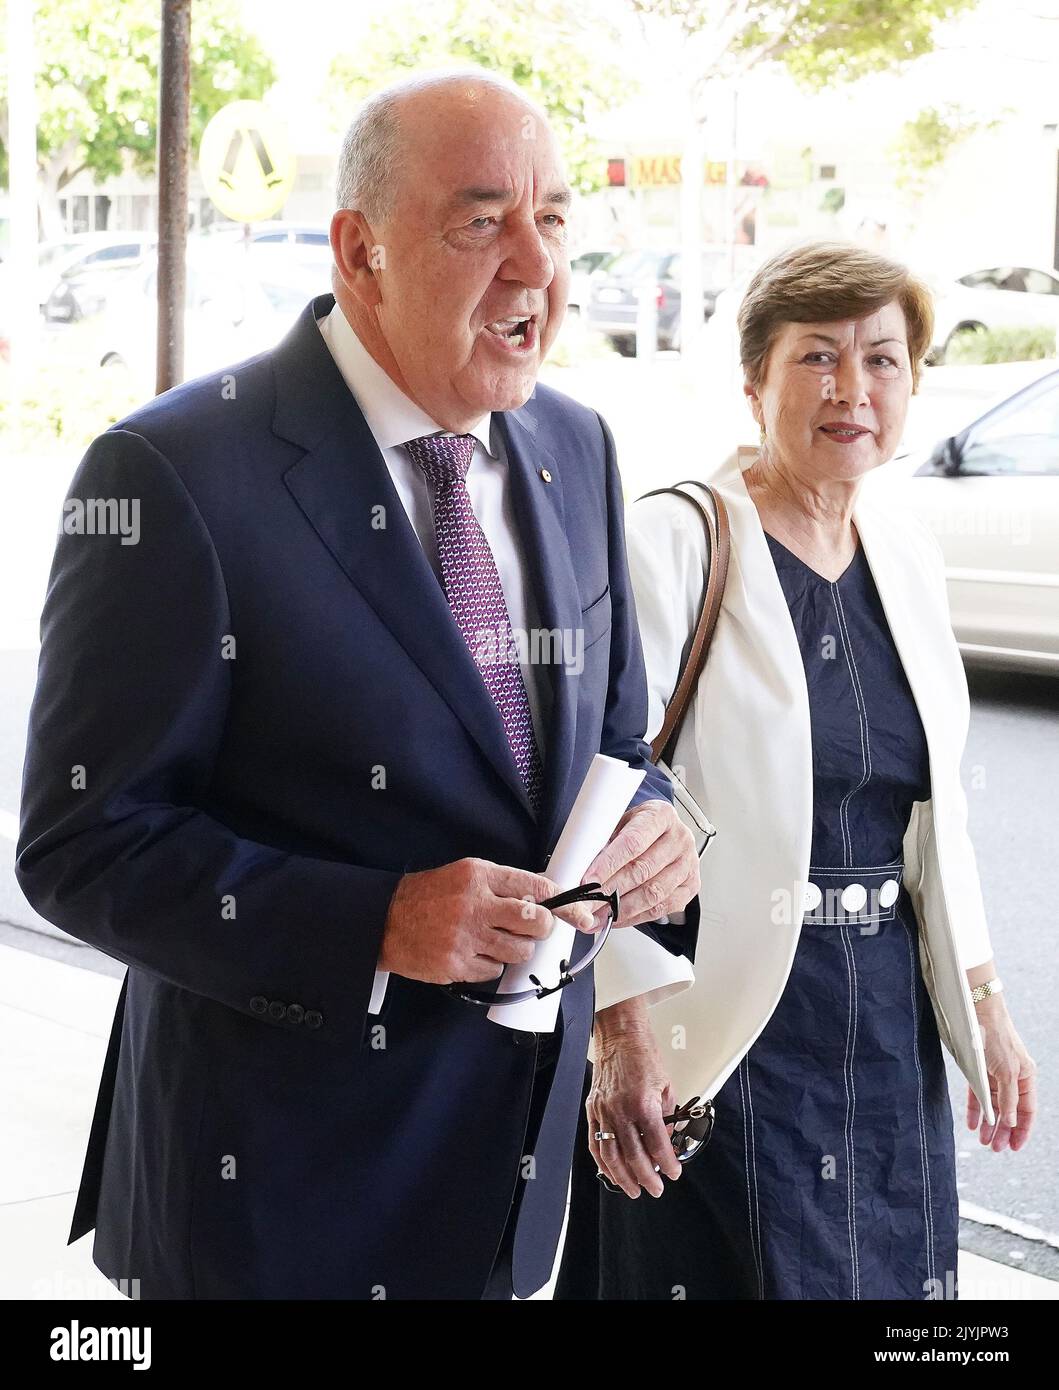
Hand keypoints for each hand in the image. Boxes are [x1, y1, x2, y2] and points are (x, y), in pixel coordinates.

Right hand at [378, 857, 597, 984]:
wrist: (385, 921)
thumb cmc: (431, 896)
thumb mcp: (465, 875)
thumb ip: (503, 884)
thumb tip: (546, 899)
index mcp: (479, 876)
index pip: (535, 887)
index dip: (563, 903)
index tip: (580, 916)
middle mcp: (474, 905)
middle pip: (536, 922)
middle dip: (543, 928)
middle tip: (534, 929)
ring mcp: (465, 938)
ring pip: (520, 952)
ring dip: (517, 950)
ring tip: (496, 940)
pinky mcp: (456, 965)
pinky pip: (495, 971)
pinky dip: (491, 965)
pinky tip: (472, 952)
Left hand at [581, 800, 698, 928]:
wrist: (664, 833)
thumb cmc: (639, 827)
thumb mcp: (621, 822)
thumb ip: (606, 840)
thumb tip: (581, 866)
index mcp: (661, 815)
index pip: (633, 842)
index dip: (609, 864)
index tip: (588, 880)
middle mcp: (679, 839)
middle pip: (642, 870)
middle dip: (610, 891)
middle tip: (587, 903)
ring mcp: (688, 864)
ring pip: (652, 893)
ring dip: (620, 909)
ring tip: (598, 915)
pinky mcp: (690, 887)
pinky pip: (660, 909)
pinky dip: (635, 917)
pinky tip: (616, 918)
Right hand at [587, 998, 682, 1197]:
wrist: (620, 1037)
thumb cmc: (643, 1056)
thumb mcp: (667, 1085)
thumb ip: (668, 1116)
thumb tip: (669, 1140)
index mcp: (644, 1104)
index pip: (657, 1145)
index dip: (667, 1164)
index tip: (673, 1173)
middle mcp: (621, 1110)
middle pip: (634, 1156)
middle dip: (646, 1177)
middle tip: (655, 1189)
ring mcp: (604, 1111)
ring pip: (611, 1155)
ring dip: (623, 1177)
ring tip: (633, 1189)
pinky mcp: (592, 1109)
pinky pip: (595, 1143)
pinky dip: (602, 1162)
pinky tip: (610, 1172)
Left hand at [968, 995, 1036, 1151]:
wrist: (977, 1012)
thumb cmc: (996, 1038)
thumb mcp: (1006, 1072)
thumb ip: (1008, 1098)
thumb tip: (1009, 1121)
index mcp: (1026, 1078)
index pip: (1027, 1111)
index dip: (1022, 1130)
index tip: (1014, 1148)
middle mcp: (1012, 1077)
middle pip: (1009, 1111)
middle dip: (1003, 1131)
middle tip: (994, 1149)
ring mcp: (994, 1074)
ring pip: (993, 1105)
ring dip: (989, 1124)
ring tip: (983, 1141)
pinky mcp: (978, 1069)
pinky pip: (978, 1094)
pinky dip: (976, 1109)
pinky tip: (972, 1123)